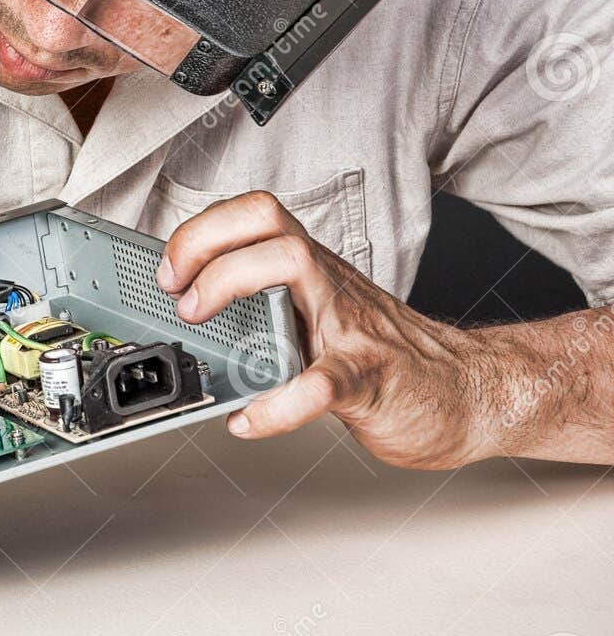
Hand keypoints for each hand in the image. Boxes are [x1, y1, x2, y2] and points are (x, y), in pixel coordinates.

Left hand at [157, 191, 486, 469]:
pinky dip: (278, 404)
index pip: (257, 216)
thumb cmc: (386, 357)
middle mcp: (329, 287)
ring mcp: (351, 328)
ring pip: (294, 269)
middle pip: (269, 225)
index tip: (168, 268)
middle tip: (176, 291)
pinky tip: (249, 419)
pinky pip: (321, 382)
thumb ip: (268, 312)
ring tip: (197, 322)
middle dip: (207, 246)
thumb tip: (192, 321)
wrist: (467, 393)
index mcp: (313, 273)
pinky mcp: (369, 379)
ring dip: (231, 285)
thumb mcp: (318, 320)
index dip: (204, 230)